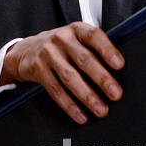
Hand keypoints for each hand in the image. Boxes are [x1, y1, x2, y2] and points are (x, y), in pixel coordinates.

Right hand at [0, 22, 122, 124]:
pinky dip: (70, 105)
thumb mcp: (76, 39)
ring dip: (87, 96)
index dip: (107, 50)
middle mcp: (62, 39)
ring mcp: (48, 54)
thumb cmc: (60, 47)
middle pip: (84, 59)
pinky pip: (56, 90)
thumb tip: (118, 71)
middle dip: (102, 79)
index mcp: (76, 30)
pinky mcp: (38, 70)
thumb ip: (94, 49)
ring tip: (101, 109)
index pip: (94, 36)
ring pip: (70, 77)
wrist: (26, 50)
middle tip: (116, 94)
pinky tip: (81, 115)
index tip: (119, 64)